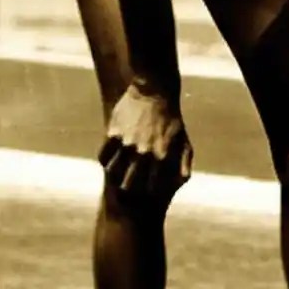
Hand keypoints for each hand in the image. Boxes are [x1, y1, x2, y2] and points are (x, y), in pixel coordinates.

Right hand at [99, 83, 192, 199]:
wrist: (154, 93)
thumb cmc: (172, 120)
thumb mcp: (184, 141)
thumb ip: (184, 163)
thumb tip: (182, 181)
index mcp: (162, 156)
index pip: (152, 187)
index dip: (148, 194)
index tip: (146, 195)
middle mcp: (143, 152)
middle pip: (129, 184)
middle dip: (129, 190)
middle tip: (128, 191)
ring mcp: (126, 143)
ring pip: (113, 172)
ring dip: (114, 177)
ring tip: (117, 178)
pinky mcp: (113, 133)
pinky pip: (103, 156)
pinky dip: (105, 162)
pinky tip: (109, 163)